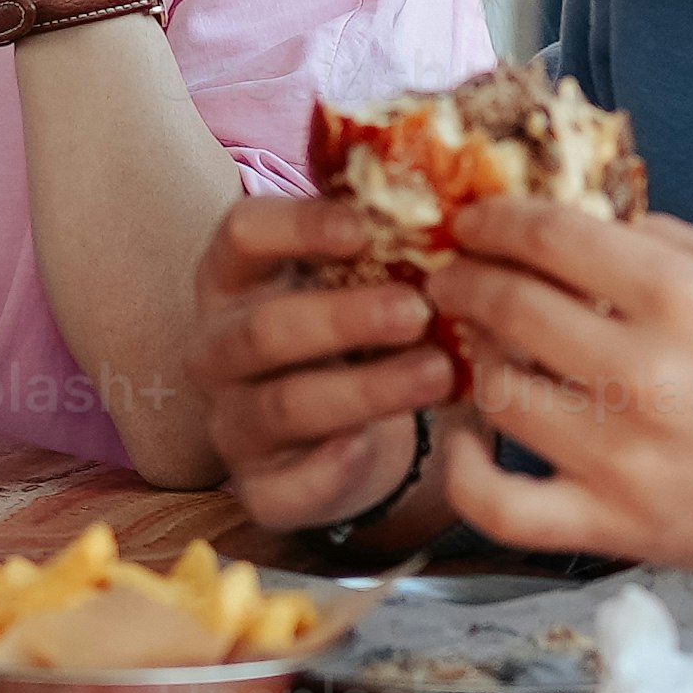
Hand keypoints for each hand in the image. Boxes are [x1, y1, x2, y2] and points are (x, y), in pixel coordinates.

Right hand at [186, 195, 466, 529]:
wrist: (350, 428)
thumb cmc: (359, 332)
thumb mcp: (364, 279)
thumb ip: (396, 244)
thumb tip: (476, 204)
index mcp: (234, 278)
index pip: (242, 235)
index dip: (297, 227)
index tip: (364, 228)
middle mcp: (216, 348)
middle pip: (261, 329)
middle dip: (341, 319)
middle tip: (416, 309)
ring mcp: (230, 422)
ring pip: (281, 406)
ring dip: (361, 389)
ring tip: (438, 373)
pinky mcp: (257, 487)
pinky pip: (281, 488)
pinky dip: (328, 469)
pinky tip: (373, 448)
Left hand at [418, 199, 692, 579]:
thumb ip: (671, 241)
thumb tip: (592, 223)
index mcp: (681, 297)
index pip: (551, 238)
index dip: (497, 221)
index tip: (476, 222)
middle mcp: (641, 372)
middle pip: (509, 306)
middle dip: (466, 280)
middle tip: (454, 275)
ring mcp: (621, 456)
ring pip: (497, 391)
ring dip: (475, 357)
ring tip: (479, 345)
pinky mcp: (614, 524)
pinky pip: (500, 504)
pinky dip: (466, 471)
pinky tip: (466, 438)